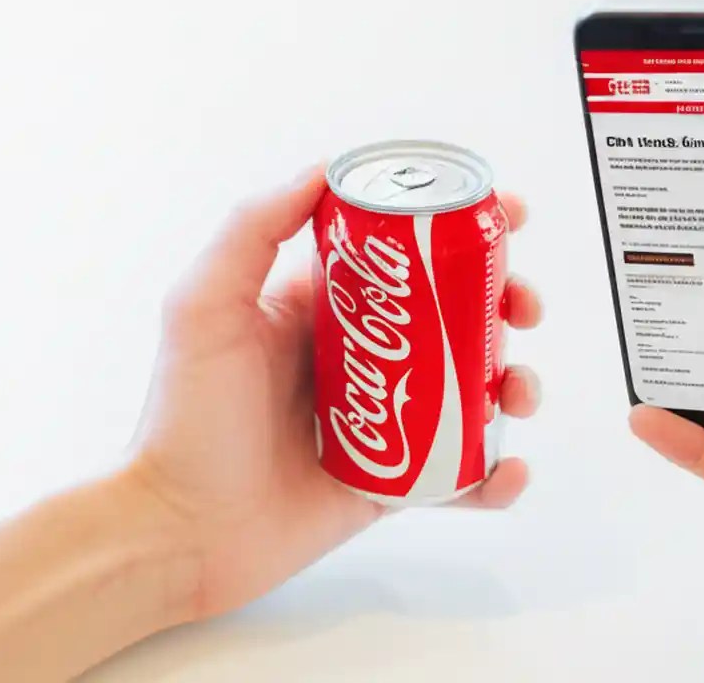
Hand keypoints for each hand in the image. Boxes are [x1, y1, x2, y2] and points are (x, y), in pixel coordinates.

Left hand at [124, 171, 542, 620]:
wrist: (182, 534)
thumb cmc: (183, 422)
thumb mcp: (204, 307)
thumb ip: (251, 229)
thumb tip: (323, 169)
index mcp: (325, 308)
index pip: (407, 255)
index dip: (463, 231)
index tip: (509, 215)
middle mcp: (364, 358)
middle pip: (458, 316)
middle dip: (505, 303)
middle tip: (522, 309)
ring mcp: (387, 420)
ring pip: (473, 389)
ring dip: (514, 382)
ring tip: (515, 394)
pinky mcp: (396, 482)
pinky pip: (463, 474)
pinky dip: (498, 473)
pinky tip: (507, 468)